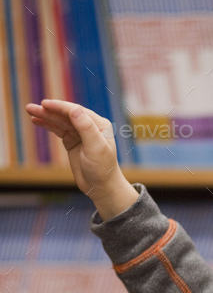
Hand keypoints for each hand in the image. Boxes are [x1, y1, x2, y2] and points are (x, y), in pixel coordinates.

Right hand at [25, 99, 138, 219]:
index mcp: (99, 124)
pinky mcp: (72, 141)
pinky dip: (48, 125)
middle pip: (66, 115)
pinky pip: (58, 130)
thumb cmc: (102, 169)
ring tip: (30, 111)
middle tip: (30, 108)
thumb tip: (74, 109)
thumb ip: (86, 128)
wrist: (101, 188)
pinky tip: (37, 121)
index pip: (76, 111)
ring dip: (45, 116)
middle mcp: (90, 126)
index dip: (60, 107)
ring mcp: (80, 133)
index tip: (45, 105)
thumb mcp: (95, 148)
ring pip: (60, 122)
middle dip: (49, 111)